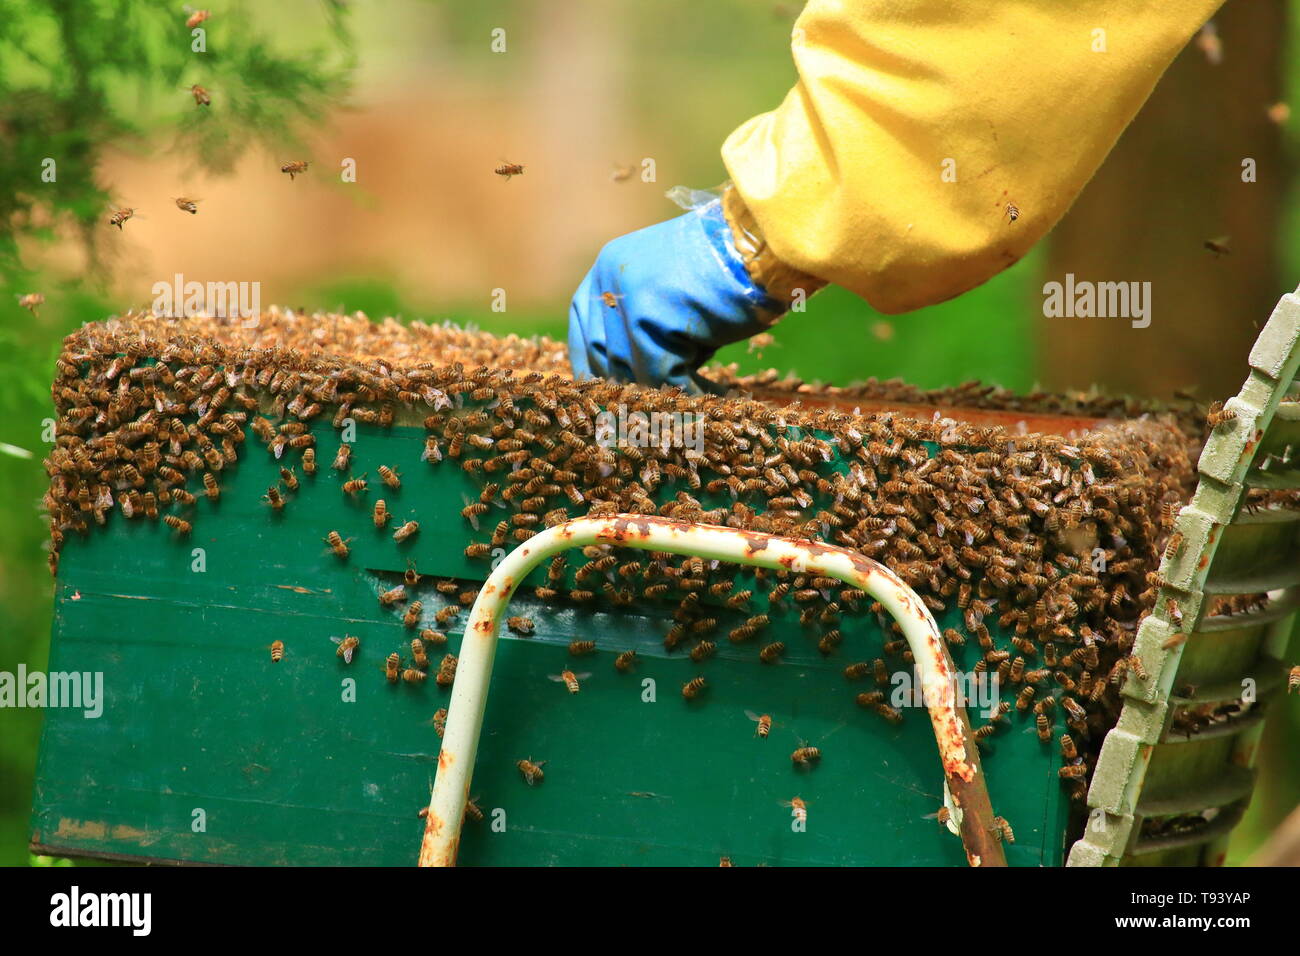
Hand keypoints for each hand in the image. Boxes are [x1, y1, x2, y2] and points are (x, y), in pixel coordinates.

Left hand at [567, 197, 784, 392]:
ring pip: (632, 368)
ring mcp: (627, 297)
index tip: (606, 392)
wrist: (762, 242)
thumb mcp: (671, 293)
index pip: (583, 326)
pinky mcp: (650, 318)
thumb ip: (646, 325)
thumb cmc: (728, 269)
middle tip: (659, 407)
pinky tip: (714, 396)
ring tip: (694, 402)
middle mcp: (609, 279)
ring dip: (663, 392)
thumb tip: (636, 376)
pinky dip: (688, 391)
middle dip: (629, 385)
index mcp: (608, 267)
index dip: (592, 363)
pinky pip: (662, 374)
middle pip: (603, 354)